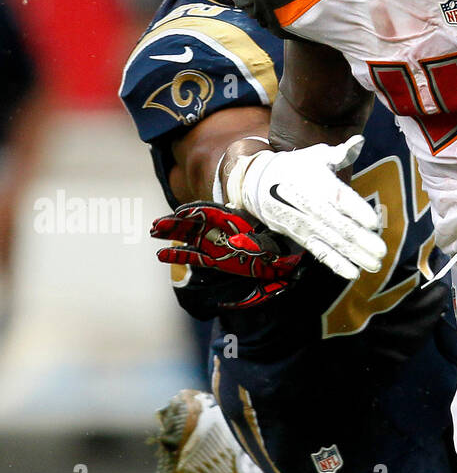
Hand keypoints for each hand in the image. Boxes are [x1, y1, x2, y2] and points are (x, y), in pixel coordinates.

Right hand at [152, 202, 302, 312]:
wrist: (288, 258)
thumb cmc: (280, 243)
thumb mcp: (271, 239)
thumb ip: (256, 240)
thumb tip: (240, 243)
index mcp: (235, 219)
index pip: (210, 213)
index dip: (195, 213)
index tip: (181, 214)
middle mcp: (223, 229)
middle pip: (195, 223)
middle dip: (176, 223)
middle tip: (156, 225)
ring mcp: (218, 243)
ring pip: (191, 236)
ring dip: (173, 234)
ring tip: (153, 232)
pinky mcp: (217, 259)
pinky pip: (195, 255)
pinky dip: (179, 254)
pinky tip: (161, 254)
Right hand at [226, 136, 386, 281]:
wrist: (258, 184)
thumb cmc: (295, 167)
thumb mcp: (315, 156)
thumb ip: (340, 153)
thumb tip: (359, 141)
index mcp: (320, 185)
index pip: (341, 199)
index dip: (357, 211)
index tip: (375, 222)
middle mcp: (314, 207)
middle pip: (341, 226)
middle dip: (362, 241)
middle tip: (381, 251)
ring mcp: (307, 224)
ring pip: (334, 243)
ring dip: (355, 256)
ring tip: (375, 265)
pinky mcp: (301, 236)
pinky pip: (320, 252)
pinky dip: (335, 263)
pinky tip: (352, 273)